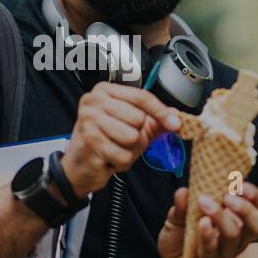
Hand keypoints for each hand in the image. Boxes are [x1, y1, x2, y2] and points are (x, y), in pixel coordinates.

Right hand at [59, 82, 181, 196]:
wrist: (80, 166)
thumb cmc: (105, 142)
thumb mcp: (131, 126)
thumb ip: (154, 120)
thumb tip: (176, 116)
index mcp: (105, 91)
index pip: (141, 97)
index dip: (161, 111)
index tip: (175, 124)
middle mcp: (94, 101)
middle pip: (138, 118)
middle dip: (137, 136)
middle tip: (120, 140)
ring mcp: (89, 120)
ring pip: (132, 137)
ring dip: (129, 150)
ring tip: (114, 148)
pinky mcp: (89, 141)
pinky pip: (123, 155)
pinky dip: (120, 162)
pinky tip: (108, 158)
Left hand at [158, 182, 257, 257]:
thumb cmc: (183, 242)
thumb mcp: (180, 218)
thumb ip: (182, 205)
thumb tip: (183, 191)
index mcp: (237, 223)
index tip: (241, 184)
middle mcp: (236, 240)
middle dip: (246, 207)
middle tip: (228, 196)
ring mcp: (222, 254)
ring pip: (234, 236)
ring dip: (222, 216)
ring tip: (204, 201)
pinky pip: (210, 251)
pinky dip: (207, 236)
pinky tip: (202, 223)